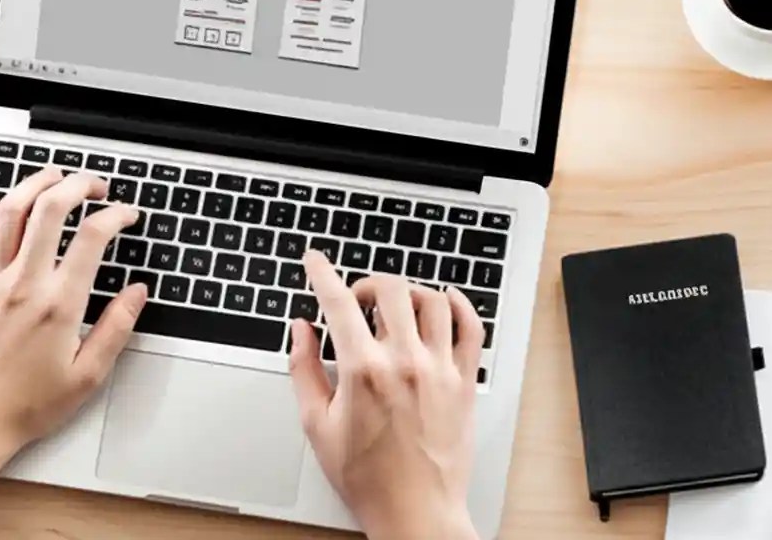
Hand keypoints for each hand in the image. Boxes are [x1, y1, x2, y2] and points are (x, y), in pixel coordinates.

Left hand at [0, 168, 145, 539]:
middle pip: (50, 209)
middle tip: (97, 186)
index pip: (92, 237)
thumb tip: (138, 293)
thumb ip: (117, 327)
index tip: (127, 215)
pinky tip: (12, 207)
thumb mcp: (88, 375)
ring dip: (36, 184)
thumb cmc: (25, 405)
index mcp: (59, 305)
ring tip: (56, 177)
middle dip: (80, 185)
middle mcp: (22, 284)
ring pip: (10, 210)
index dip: (117, 215)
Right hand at [289, 252, 485, 539]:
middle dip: (367, 283)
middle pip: (390, 289)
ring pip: (431, 300)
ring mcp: (440, 369)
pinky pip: (471, 326)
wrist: (415, 511)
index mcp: (362, 372)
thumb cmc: (367, 477)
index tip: (314, 260)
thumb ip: (304, 369)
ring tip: (394, 306)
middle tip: (357, 298)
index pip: (339, 303)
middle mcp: (404, 362)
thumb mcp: (316, 425)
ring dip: (408, 292)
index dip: (322, 273)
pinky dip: (459, 304)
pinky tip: (445, 301)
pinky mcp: (465, 380)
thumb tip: (300, 330)